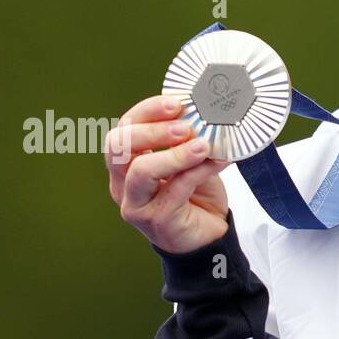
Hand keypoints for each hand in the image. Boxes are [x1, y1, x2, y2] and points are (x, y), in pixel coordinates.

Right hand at [104, 95, 229, 255]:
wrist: (209, 235)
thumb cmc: (195, 195)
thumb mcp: (188, 161)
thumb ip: (187, 141)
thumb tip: (204, 112)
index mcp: (125, 164)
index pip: (123, 130)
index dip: (146, 112)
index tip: (176, 103)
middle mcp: (122, 184)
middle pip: (119, 147)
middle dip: (153, 131)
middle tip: (185, 126)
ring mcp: (135, 205)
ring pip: (141, 172)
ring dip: (174, 154)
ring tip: (202, 145)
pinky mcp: (157, 221)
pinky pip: (175, 190)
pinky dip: (198, 172)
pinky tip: (219, 161)